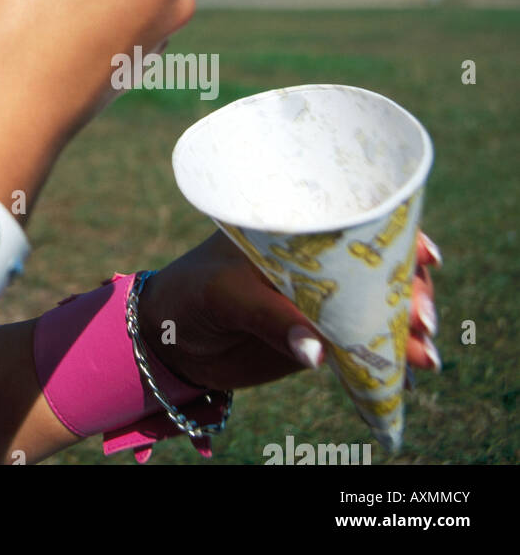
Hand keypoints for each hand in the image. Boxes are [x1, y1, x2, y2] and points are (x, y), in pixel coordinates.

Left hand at [137, 227, 442, 393]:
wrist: (170, 338)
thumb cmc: (191, 293)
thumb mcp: (224, 296)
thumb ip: (270, 319)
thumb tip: (318, 354)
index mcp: (292, 230)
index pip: (353, 222)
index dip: (397, 234)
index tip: (425, 254)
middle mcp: (314, 260)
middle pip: (378, 267)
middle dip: (410, 289)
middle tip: (421, 319)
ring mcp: (321, 299)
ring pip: (378, 309)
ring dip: (407, 329)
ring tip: (422, 355)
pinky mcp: (320, 338)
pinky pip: (365, 346)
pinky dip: (389, 359)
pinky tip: (411, 374)